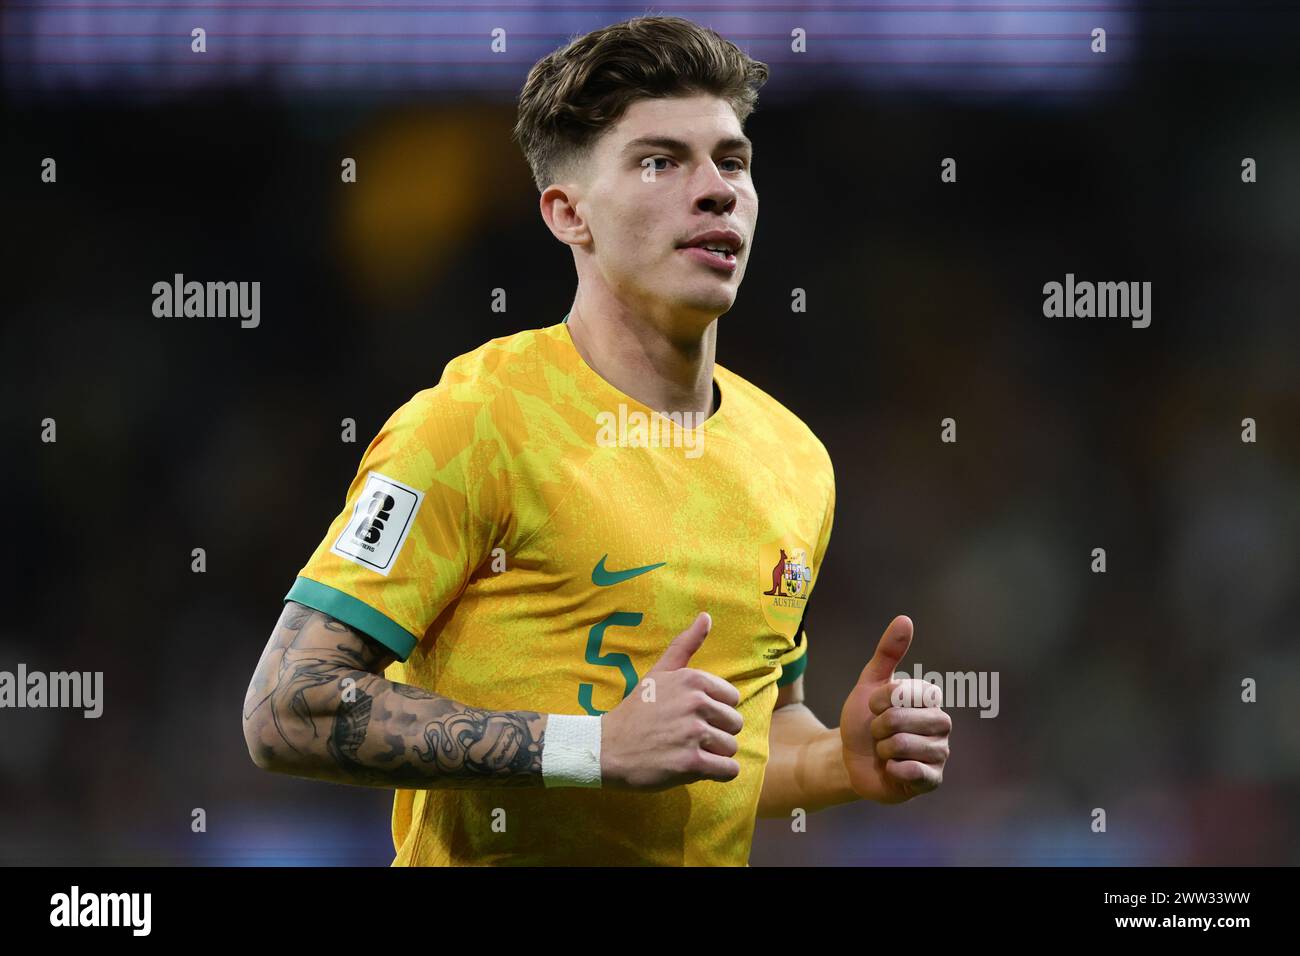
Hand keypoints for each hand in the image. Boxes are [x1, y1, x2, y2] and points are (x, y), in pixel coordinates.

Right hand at [599, 612, 744, 790]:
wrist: (605, 748)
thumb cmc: (635, 711)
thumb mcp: (658, 673)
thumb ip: (685, 644)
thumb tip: (706, 616)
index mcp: (692, 680)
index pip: (732, 698)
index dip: (715, 711)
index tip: (690, 716)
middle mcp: (696, 703)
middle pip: (735, 723)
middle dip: (717, 734)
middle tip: (687, 737)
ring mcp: (693, 734)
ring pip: (732, 747)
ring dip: (715, 755)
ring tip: (688, 751)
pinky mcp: (690, 763)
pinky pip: (728, 769)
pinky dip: (718, 772)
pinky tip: (697, 768)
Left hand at [839, 615, 950, 803]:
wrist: (851, 758)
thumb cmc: (864, 719)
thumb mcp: (870, 683)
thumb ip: (888, 652)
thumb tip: (905, 619)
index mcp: (930, 698)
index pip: (903, 692)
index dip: (879, 701)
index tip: (874, 708)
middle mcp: (941, 724)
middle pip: (901, 720)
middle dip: (878, 727)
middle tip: (878, 733)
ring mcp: (939, 753)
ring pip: (903, 745)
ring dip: (882, 748)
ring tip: (884, 750)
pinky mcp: (932, 780)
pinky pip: (914, 772)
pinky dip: (893, 768)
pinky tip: (892, 768)